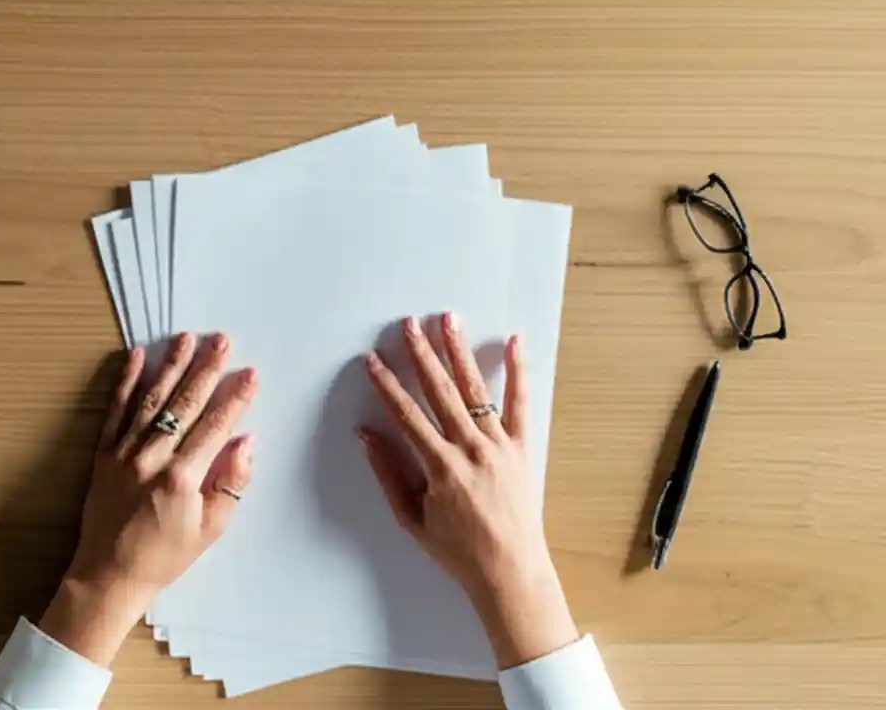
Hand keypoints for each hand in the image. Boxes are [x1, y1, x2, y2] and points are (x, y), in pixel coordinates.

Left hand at [40, 332, 257, 664]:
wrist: (108, 574)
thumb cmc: (165, 556)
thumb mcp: (210, 529)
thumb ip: (229, 483)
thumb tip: (246, 443)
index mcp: (182, 478)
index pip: (215, 427)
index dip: (235, 398)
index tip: (250, 373)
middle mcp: (152, 458)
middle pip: (184, 404)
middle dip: (206, 369)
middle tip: (222, 340)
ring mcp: (124, 453)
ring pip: (151, 400)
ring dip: (170, 366)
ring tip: (185, 337)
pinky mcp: (104, 454)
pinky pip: (116, 411)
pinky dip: (126, 382)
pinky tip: (137, 357)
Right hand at [359, 313, 578, 668]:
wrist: (509, 570)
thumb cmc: (456, 550)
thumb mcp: (411, 518)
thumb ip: (388, 473)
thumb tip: (366, 434)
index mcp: (441, 468)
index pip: (407, 415)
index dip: (386, 385)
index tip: (371, 360)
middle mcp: (472, 450)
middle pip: (441, 391)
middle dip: (421, 355)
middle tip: (408, 324)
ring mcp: (501, 446)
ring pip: (476, 389)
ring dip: (459, 352)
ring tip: (448, 319)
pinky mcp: (523, 448)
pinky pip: (521, 403)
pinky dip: (518, 371)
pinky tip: (513, 341)